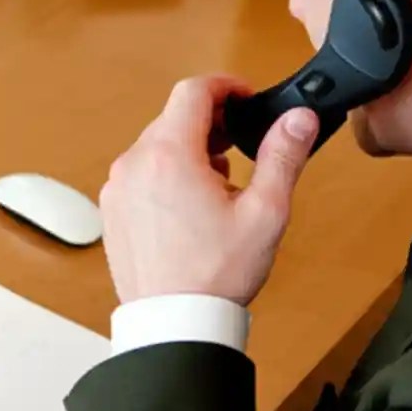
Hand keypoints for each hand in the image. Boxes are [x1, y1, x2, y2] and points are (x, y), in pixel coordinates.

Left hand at [99, 76, 319, 305]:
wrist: (174, 323)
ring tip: (220, 187)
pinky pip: (140, 175)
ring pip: (156, 147)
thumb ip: (283, 156)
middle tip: (241, 147)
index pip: (193, 91)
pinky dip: (166, 176)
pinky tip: (191, 207)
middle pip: (173, 118)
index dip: (226, 87)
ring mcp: (117, 189)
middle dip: (210, 124)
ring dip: (189, 152)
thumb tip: (299, 118)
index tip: (245, 99)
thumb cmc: (215, 275)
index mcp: (169, 156)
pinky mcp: (112, 211)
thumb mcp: (264, 212)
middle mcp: (134, 165)